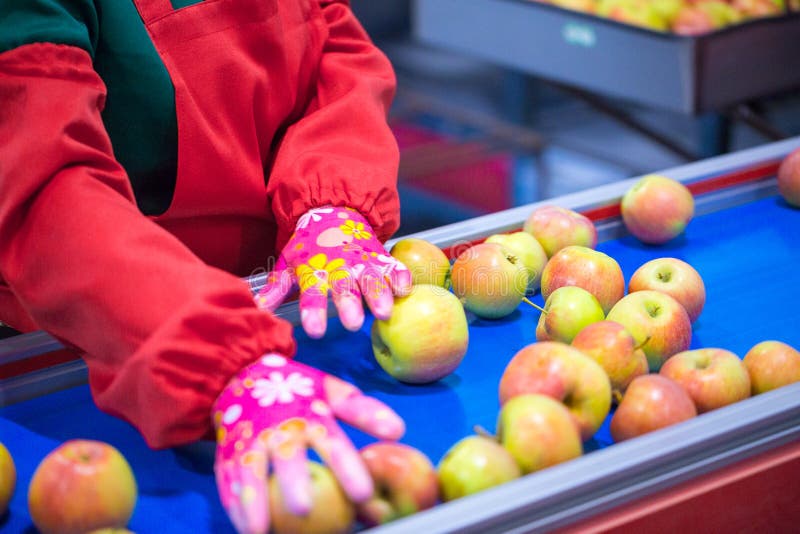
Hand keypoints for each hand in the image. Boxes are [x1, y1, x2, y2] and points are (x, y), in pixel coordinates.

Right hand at [213, 354, 404, 533]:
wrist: (241, 374)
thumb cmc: (298, 391)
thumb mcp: (332, 392)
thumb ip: (363, 412)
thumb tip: (398, 431)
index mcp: (309, 412)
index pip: (332, 441)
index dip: (347, 467)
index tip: (363, 494)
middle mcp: (279, 427)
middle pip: (288, 457)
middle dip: (294, 482)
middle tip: (305, 510)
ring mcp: (250, 440)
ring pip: (250, 471)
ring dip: (254, 501)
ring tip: (260, 532)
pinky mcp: (227, 452)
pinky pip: (227, 480)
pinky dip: (234, 504)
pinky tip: (245, 528)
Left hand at [255, 206, 410, 337]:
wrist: (334, 211)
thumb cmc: (310, 245)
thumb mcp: (290, 263)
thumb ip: (277, 287)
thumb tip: (257, 308)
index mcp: (314, 271)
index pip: (312, 294)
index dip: (313, 312)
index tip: (315, 331)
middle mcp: (339, 268)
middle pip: (344, 289)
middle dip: (348, 305)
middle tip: (352, 324)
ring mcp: (362, 262)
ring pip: (372, 280)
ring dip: (378, 296)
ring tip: (384, 313)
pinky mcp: (381, 257)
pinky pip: (393, 267)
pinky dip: (400, 277)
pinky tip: (405, 290)